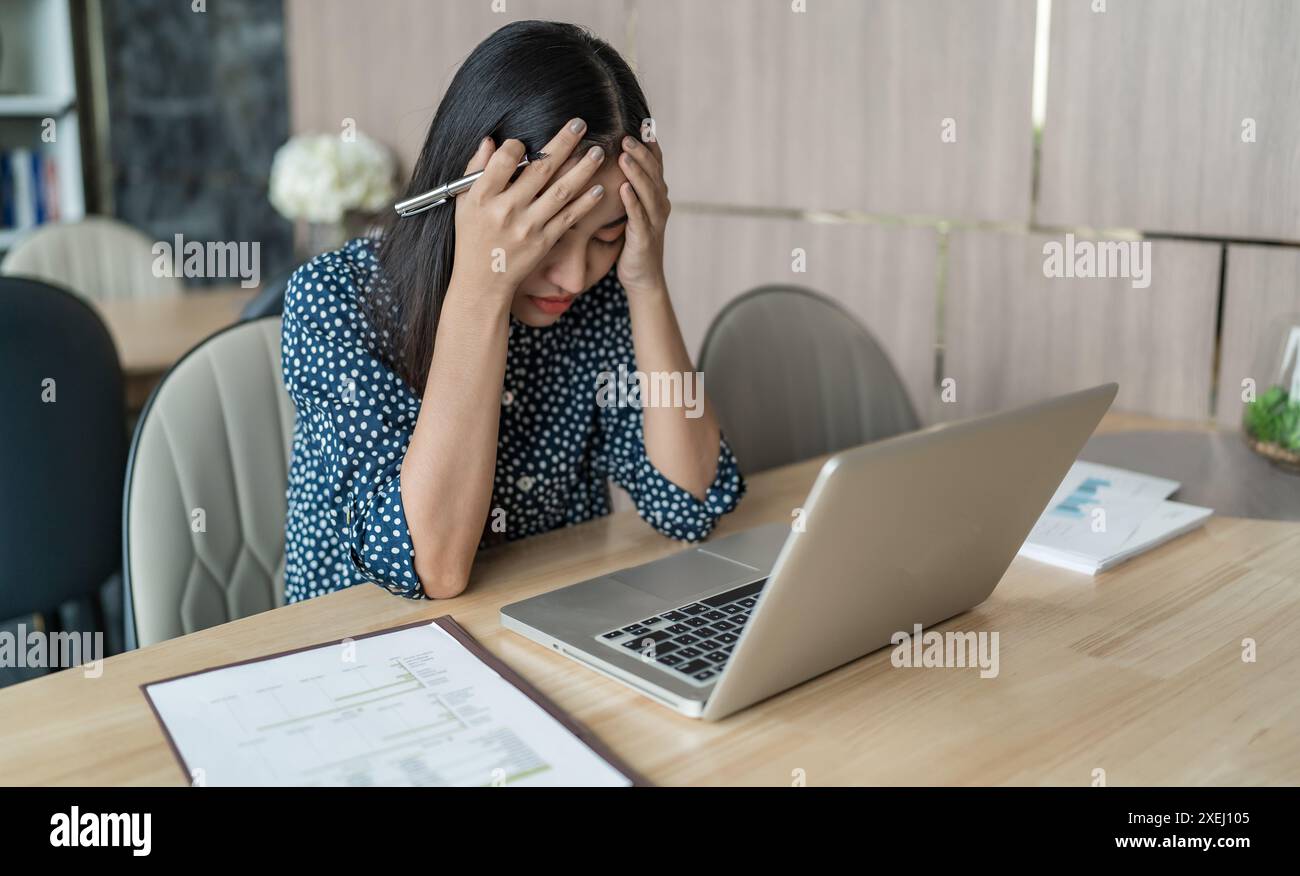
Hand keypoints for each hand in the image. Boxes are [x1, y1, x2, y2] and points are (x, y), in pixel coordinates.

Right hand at [448, 118, 607, 300]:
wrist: (483, 280)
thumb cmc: (472, 236)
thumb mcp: (464, 202)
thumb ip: (476, 170)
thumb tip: (490, 140)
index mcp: (483, 195)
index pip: (505, 158)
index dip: (519, 145)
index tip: (526, 142)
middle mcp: (507, 209)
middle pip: (540, 169)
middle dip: (563, 143)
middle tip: (580, 123)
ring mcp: (528, 226)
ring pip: (560, 191)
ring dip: (583, 169)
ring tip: (599, 152)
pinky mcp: (544, 241)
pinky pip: (568, 217)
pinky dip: (585, 203)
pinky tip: (599, 188)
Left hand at [616, 134, 670, 295]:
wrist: (642, 277)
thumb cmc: (632, 241)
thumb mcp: (631, 209)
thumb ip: (627, 186)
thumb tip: (611, 159)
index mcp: (656, 196)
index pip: (655, 164)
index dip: (649, 145)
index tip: (639, 124)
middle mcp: (659, 205)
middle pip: (652, 173)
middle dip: (640, 152)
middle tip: (627, 135)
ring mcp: (654, 221)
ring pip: (648, 191)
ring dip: (637, 172)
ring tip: (625, 154)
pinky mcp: (644, 238)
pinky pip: (638, 217)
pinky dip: (632, 201)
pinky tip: (623, 189)